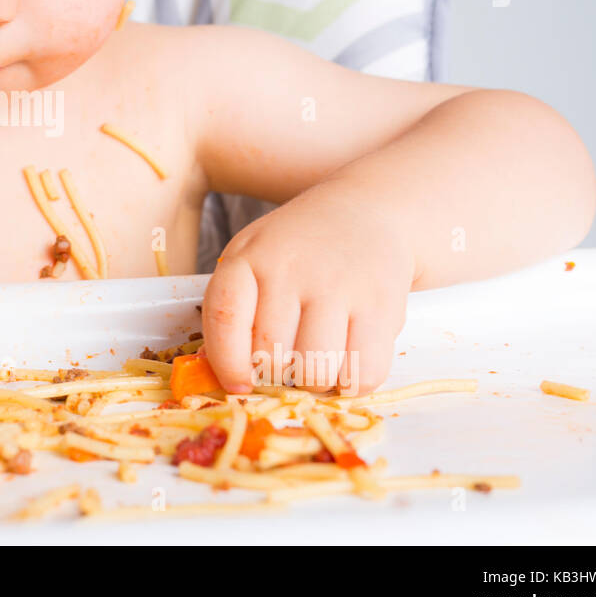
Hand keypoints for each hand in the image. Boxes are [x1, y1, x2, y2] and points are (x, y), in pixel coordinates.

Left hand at [200, 185, 414, 395]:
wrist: (366, 212)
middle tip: (286, 369)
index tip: (238, 384)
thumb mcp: (253, 256)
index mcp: (250, 256)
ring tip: (316, 365)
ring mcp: (339, 286)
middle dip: (276, 377)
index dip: (227, 363)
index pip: (225, 318)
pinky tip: (347, 364)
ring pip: (316, 370)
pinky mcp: (381, 305)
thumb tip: (214, 373)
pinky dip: (351, 384)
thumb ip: (231, 308)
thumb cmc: (299, 247)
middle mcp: (292, 269)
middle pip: (271, 354)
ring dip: (314, 384)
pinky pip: (362, 373)